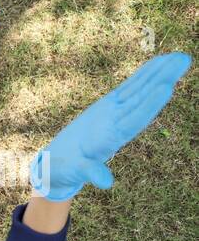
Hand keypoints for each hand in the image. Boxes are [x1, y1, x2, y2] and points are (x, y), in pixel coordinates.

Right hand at [31, 51, 190, 201]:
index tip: (166, 87)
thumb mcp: (74, 171)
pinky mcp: (108, 107)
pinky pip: (127, 89)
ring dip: (158, 74)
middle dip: (162, 81)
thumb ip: (89, 172)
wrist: (57, 166)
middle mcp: (117, 124)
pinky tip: (156, 64)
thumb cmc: (63, 170)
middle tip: (182, 61)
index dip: (149, 104)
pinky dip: (142, 76)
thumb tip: (105, 183)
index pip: (133, 120)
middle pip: (142, 101)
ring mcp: (114, 114)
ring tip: (178, 57)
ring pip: (139, 91)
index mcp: (110, 139)